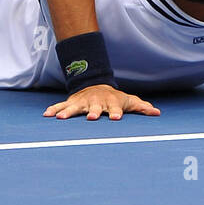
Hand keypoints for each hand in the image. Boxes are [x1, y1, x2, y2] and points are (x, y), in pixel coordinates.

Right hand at [44, 84, 160, 119]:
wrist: (96, 85)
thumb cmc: (115, 99)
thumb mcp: (129, 101)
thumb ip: (141, 107)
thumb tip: (157, 112)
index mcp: (111, 103)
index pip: (114, 108)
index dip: (115, 113)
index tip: (115, 119)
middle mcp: (96, 102)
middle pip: (94, 108)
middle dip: (92, 112)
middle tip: (91, 118)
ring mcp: (83, 102)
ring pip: (75, 107)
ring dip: (68, 112)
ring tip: (61, 119)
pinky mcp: (72, 102)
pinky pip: (61, 106)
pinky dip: (54, 110)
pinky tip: (46, 115)